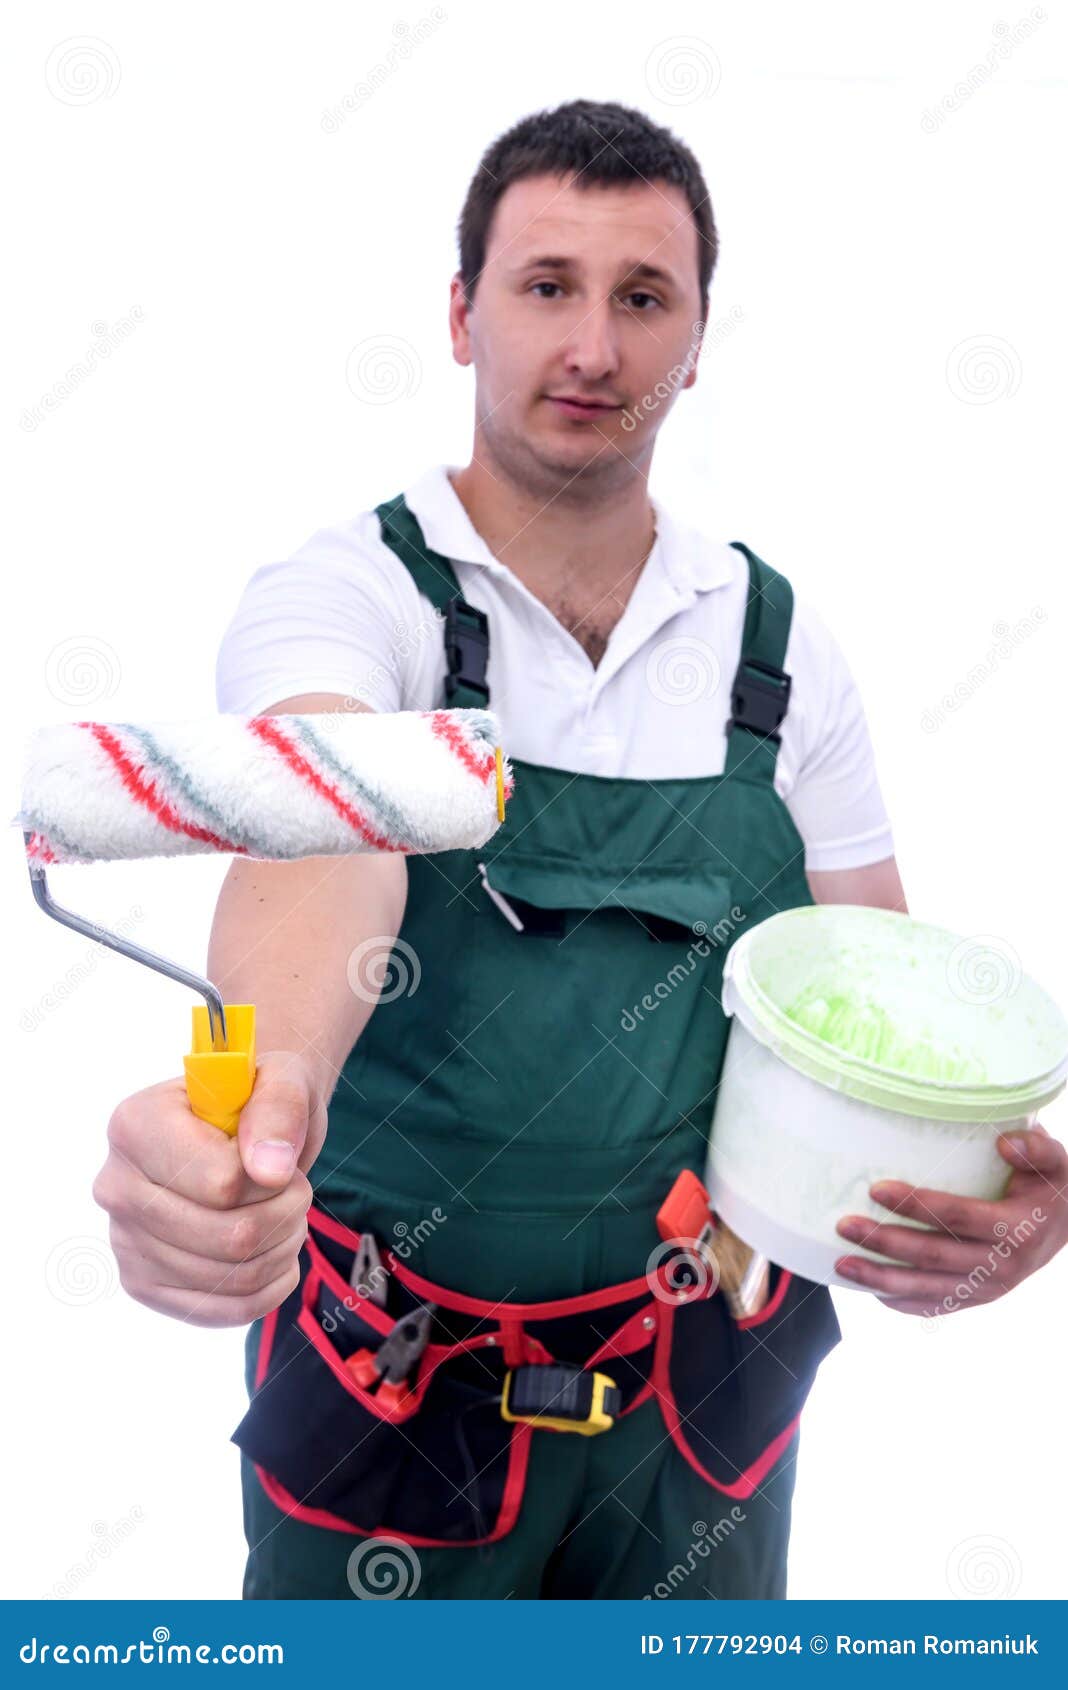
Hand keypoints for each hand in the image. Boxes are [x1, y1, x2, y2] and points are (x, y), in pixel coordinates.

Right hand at [93, 1050, 326, 1326]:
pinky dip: (269, 1287)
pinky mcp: (144, 1283)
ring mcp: (125, 1240)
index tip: (277, 1156)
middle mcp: (116, 1186)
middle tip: (296, 1190)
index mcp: (135, 1126)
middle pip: (229, 1237)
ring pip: (230, 1277)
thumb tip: (270, 1171)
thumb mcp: (282, 1080)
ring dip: (282, 1248)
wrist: (242, 1130)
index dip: (272, 1176)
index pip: (221, 1183)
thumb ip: (279, 1110)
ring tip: (287, 1215)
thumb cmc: (257, 1100)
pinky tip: (278, 1255)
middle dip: (285, 1214)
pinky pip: (221, 1311)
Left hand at [833, 1125, 1067, 1315]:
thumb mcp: (1054, 1161)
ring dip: (881, 1277)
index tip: (877, 1189)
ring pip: (927, 1288)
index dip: (917, 1205)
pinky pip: (936, 1306)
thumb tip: (1004, 1143)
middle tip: (845, 1226)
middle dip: (885, 1242)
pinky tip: (870, 1289)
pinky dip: (901, 1301)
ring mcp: (989, 1289)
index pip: (958, 1216)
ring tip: (841, 1263)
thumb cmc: (1050, 1185)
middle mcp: (1001, 1266)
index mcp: (1015, 1229)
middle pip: (933, 1256)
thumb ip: (1034, 1149)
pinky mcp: (979, 1299)